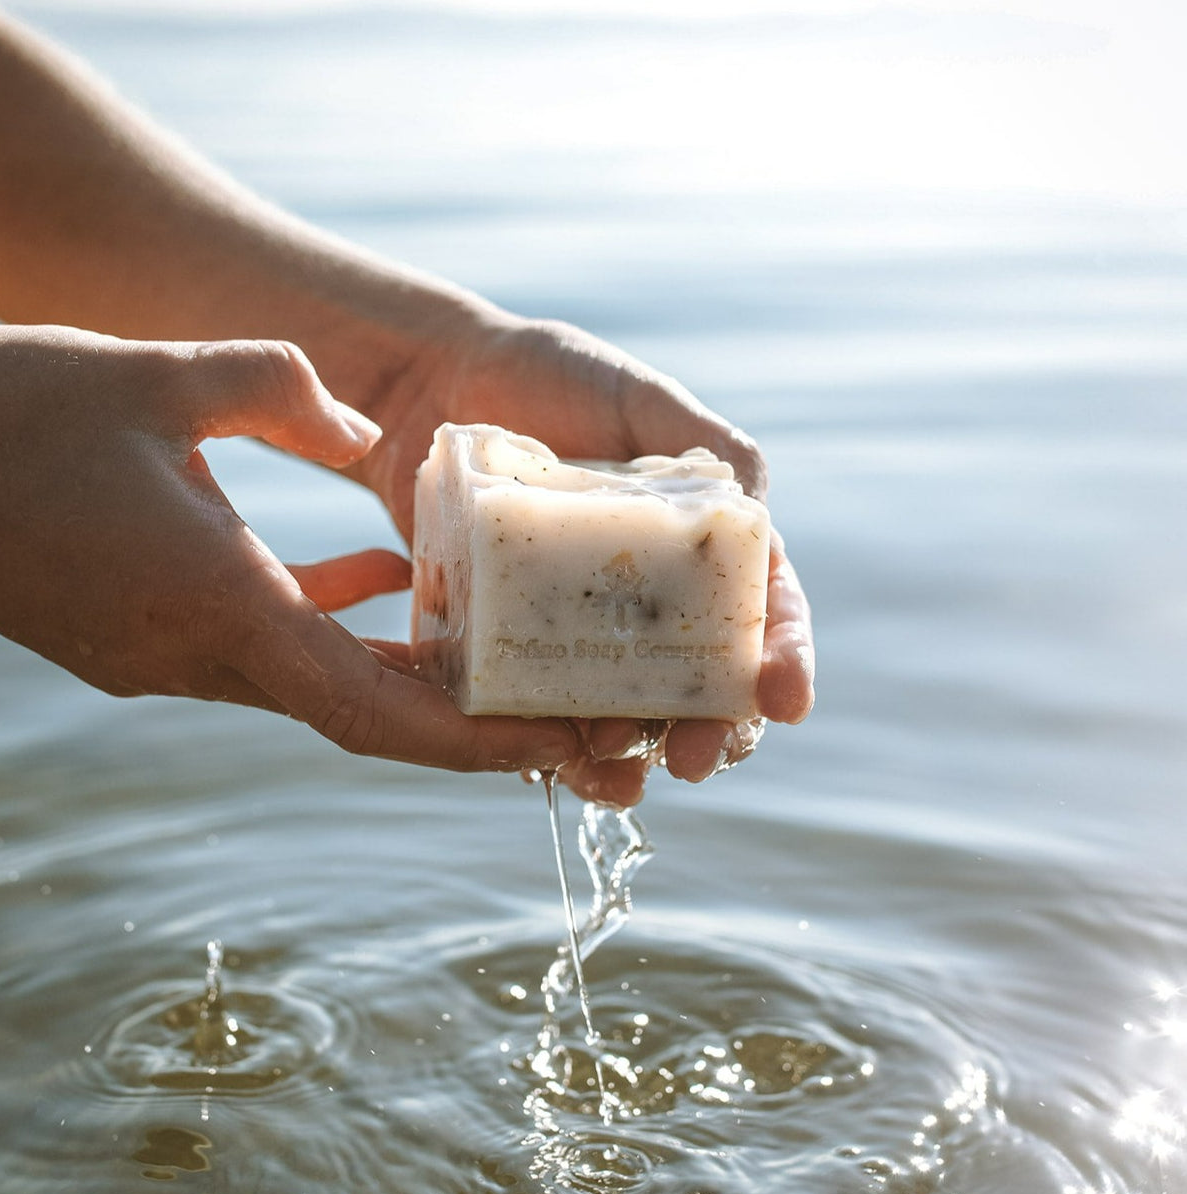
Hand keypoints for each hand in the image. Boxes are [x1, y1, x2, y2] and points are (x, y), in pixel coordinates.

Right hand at [0, 325, 581, 771]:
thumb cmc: (13, 412)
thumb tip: (359, 428)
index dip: (468, 740)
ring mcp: (168, 658)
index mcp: (214, 607)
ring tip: (493, 647)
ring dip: (405, 673)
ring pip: (320, 683)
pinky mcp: (149, 636)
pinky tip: (387, 576)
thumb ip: (283, 391)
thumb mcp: (163, 377)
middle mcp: (197, 657)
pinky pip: (271, 643)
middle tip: (554, 710)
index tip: (546, 748)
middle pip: (360, 716)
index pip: (366, 711)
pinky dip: (338, 622)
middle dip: (462, 720)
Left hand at [338, 312, 814, 805]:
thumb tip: (756, 510)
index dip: (784, 659)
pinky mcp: (511, 643)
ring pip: (624, 715)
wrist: (437, 385)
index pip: (764, 613)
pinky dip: (548, 750)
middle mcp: (650, 602)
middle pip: (702, 686)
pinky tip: (553, 771)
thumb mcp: (644, 402)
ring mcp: (580, 630)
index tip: (786, 697)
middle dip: (711, 731)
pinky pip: (537, 710)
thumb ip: (713, 450)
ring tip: (617, 781)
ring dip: (628, 758)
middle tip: (694, 758)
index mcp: (701, 548)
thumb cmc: (553, 380)